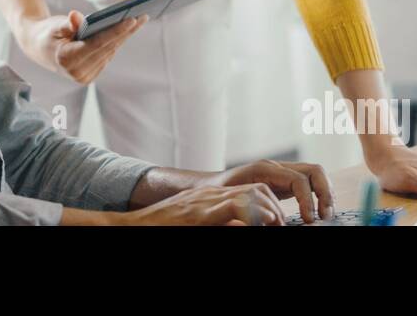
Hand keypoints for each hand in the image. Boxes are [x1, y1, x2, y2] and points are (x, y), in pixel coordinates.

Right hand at [15, 10, 147, 83]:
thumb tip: (78, 17)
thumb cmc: (47, 33)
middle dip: (126, 32)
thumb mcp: (54, 25)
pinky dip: (117, 41)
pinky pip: (107, 55)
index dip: (115, 31)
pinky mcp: (89, 76)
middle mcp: (77, 72)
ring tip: (141, 20)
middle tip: (143, 16)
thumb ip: (68, 24)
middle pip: (108, 48)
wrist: (38, 48)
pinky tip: (129, 30)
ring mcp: (84, 77)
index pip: (97, 44)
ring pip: (110, 52)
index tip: (131, 20)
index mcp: (67, 59)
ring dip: (125, 36)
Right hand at [121, 183, 286, 225]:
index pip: (251, 190)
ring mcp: (206, 203)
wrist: (135, 227)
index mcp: (213, 198)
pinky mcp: (200, 213)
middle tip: (281, 223)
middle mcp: (212, 196)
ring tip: (276, 223)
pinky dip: (252, 213)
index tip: (278, 221)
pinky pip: (232, 207)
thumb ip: (220, 223)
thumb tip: (243, 225)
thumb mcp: (198, 223)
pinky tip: (261, 222)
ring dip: (268, 209)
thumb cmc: (164, 228)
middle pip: (256, 188)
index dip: (269, 204)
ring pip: (249, 194)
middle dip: (274, 205)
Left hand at [199, 160, 334, 222]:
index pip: (298, 179)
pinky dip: (317, 195)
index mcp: (265, 169)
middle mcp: (276, 167)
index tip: (308, 219)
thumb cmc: (216, 194)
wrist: (207, 186)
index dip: (308, 200)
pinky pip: (308, 183)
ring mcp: (281, 173)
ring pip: (315, 175)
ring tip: (324, 215)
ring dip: (325, 194)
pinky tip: (316, 212)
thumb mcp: (231, 199)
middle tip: (324, 216)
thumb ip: (251, 207)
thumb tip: (273, 220)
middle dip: (325, 192)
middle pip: (314, 170)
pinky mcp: (283, 182)